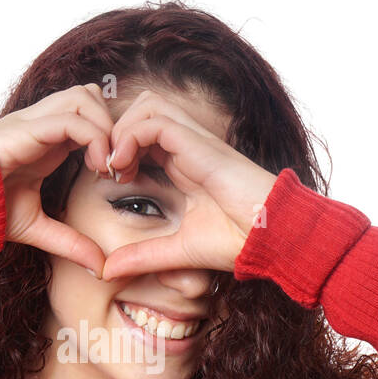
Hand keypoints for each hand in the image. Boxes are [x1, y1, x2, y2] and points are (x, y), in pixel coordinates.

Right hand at [0, 84, 115, 273]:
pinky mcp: (27, 129)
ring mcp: (33, 121)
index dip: (112, 138)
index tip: (121, 175)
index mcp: (46, 139)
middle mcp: (42, 123)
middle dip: (115, 126)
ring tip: (106, 166)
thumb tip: (100, 268)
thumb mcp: (36, 227)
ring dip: (105, 128)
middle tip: (120, 167)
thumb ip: (69, 243)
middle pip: (92, 95)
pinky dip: (93, 137)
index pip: (90, 114)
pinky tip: (96, 166)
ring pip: (85, 96)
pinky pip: (72, 118)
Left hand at [101, 88, 279, 280]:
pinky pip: (155, 121)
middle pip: (143, 109)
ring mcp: (196, 142)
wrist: (273, 238)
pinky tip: (123, 168)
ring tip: (113, 167)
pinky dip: (130, 137)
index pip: (144, 134)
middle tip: (104, 168)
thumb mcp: (176, 252)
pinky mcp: (200, 145)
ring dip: (121, 131)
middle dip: (115, 132)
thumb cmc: (238, 242)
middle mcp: (189, 147)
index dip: (119, 149)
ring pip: (147, 106)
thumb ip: (142, 257)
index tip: (107, 180)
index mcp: (185, 164)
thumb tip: (106, 271)